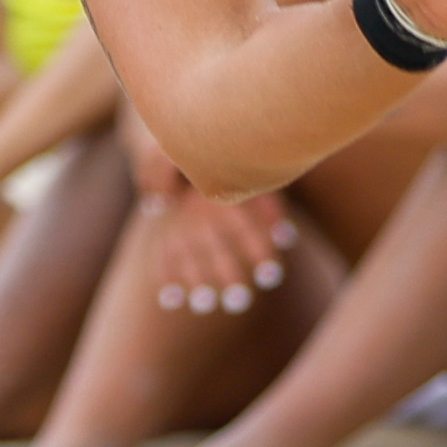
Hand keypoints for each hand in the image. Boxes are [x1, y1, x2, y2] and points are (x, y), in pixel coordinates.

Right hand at [135, 180, 293, 312]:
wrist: (184, 142)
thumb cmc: (232, 165)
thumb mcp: (252, 175)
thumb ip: (269, 204)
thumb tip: (286, 236)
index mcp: (226, 192)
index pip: (244, 226)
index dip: (259, 250)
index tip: (270, 277)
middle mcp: (199, 205)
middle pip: (213, 243)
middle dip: (226, 272)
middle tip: (239, 301)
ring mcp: (177, 215)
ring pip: (183, 250)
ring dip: (193, 278)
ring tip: (203, 304)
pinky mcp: (161, 222)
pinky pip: (160, 249)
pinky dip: (164, 274)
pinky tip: (171, 300)